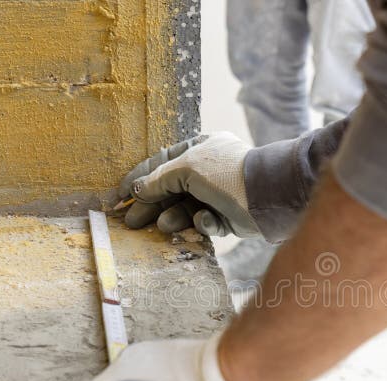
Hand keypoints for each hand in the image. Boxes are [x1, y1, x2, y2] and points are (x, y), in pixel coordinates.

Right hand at [119, 132, 260, 236]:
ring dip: (174, 217)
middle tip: (130, 222)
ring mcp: (219, 194)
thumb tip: (135, 190)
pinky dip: (203, 223)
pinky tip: (204, 221)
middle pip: (171, 190)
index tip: (118, 198)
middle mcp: (209, 170)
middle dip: (151, 205)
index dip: (138, 180)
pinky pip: (207, 222)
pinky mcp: (229, 217)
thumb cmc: (226, 172)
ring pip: (187, 208)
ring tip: (163, 226)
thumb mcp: (187, 168)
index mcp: (199, 149)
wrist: (268, 195)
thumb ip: (159, 179)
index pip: (161, 163)